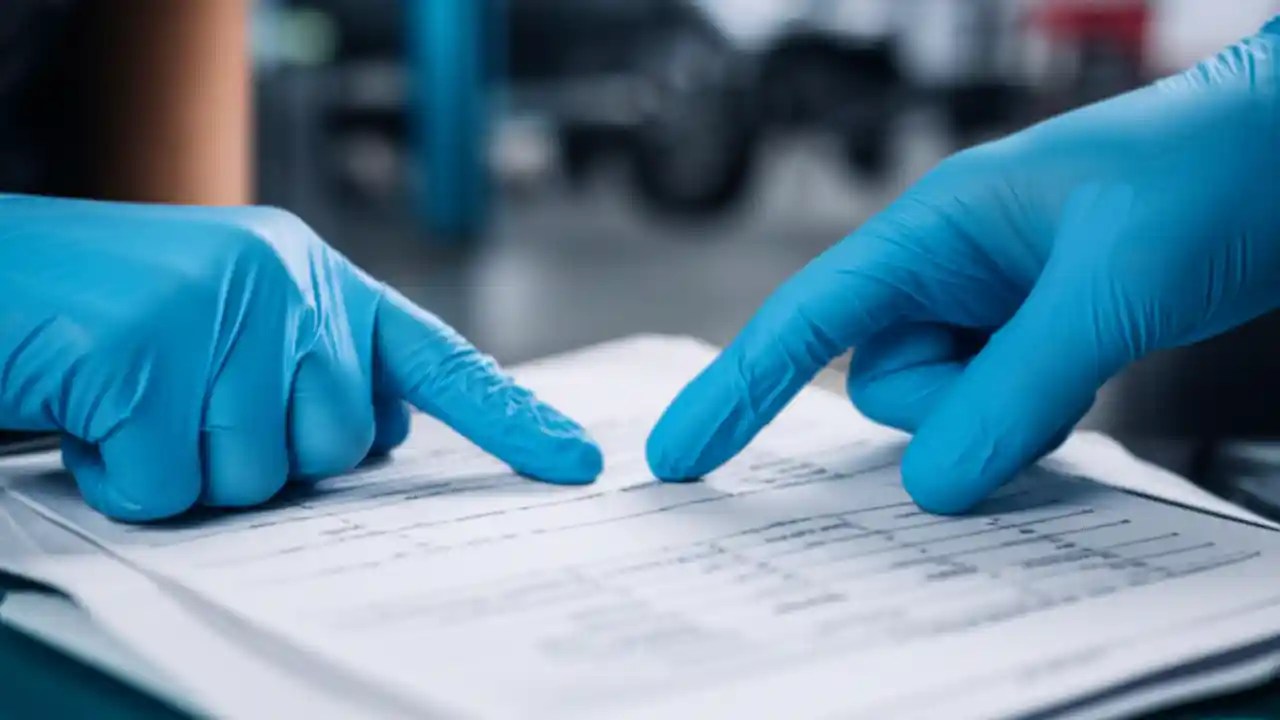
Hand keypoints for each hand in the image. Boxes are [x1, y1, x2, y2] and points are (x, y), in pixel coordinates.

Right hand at [0, 196, 601, 520]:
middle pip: (334, 447)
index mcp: (315, 278)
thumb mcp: (230, 327)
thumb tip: (386, 430)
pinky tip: (91, 413)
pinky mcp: (148, 352)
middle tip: (181, 402)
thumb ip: (312, 367)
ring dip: (183, 466)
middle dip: (256, 456)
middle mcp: (285, 283)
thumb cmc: (110, 314)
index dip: (508, 416)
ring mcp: (220, 311)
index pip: (435, 356)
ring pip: (253, 477)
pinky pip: (171, 487)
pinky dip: (124, 476)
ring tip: (129, 399)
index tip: (574, 462)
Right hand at [648, 22, 1279, 512]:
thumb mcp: (1108, 286)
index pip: (806, 317)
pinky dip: (1029, 416)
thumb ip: (1014, 389)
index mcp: (934, 227)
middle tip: (1041, 371)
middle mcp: (950, 267)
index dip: (734, 389)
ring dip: (1003, 413)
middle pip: (884, 381)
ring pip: (943, 404)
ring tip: (1082, 357)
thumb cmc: (1207, 172)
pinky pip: (995, 406)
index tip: (681, 454)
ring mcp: (993, 303)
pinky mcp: (1036, 332)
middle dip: (950, 404)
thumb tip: (935, 482)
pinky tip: (1086, 371)